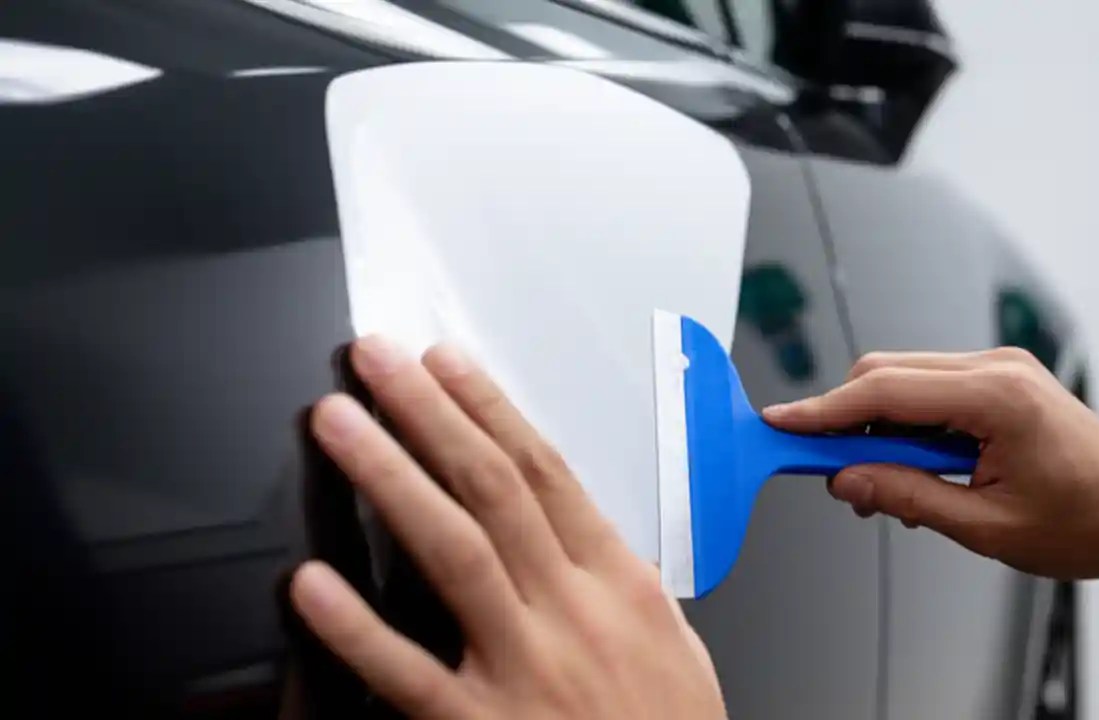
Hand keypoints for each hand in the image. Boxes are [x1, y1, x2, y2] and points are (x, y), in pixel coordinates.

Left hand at [291, 337, 723, 718]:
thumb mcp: (673, 646)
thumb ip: (626, 584)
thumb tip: (590, 532)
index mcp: (619, 585)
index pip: (546, 472)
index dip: (489, 408)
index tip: (446, 363)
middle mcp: (571, 613)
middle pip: (493, 489)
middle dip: (431, 414)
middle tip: (380, 361)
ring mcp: (525, 668)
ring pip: (452, 550)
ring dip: (391, 477)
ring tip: (340, 424)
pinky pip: (409, 672)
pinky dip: (358, 626)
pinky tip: (312, 581)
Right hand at [762, 347, 1098, 579]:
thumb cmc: (1092, 519)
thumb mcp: (986, 526)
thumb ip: (907, 496)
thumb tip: (846, 481)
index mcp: (996, 397)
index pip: (883, 392)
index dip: (823, 410)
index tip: (780, 425)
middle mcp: (995, 369)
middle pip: (883, 373)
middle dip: (843, 419)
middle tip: (823, 471)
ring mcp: (997, 369)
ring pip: (900, 379)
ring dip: (874, 426)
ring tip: (880, 485)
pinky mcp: (997, 380)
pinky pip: (926, 389)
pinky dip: (901, 424)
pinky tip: (907, 467)